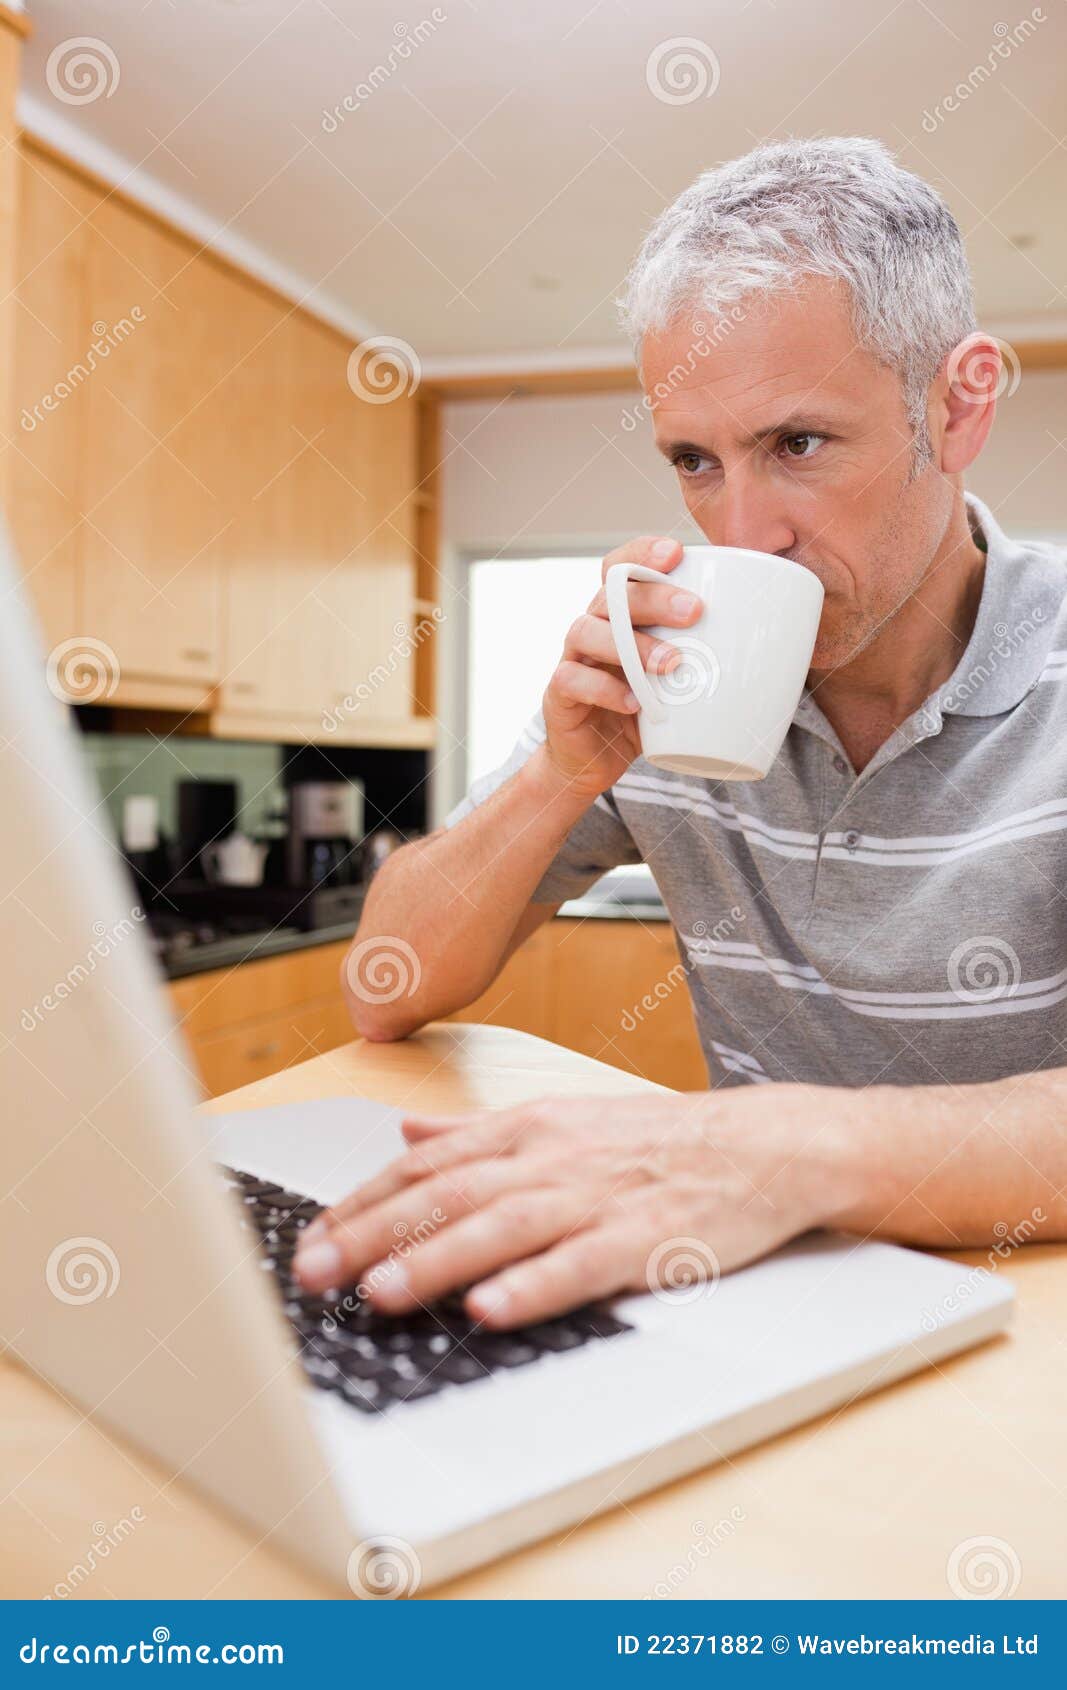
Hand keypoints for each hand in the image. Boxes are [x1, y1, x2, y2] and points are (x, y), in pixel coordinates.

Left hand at [293, 1090, 849, 1327]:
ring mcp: (597, 1197)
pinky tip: (492, 1308)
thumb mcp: (563, 1120)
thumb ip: (479, 1131)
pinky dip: (533, 1285)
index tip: (310, 1240)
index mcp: (528, 1129)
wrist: (764, 1145)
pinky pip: (579, 1264)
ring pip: (502, 1227)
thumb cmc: (658, 1140)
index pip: (426, 1165)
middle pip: (448, 1195)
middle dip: (373, 1235)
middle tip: (313, 1274)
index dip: (362, 1203)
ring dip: (436, 1259)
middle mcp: (552, 1158)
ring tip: (380, 1291)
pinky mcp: (643, 1239)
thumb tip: (406, 1131)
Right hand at [539, 535, 702, 798]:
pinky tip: (634, 703)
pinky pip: (572, 680)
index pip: (622, 565)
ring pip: (587, 631)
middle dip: (655, 596)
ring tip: (671, 663)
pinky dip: (604, 689)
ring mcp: (572, 658)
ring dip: (632, 644)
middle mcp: (593, 625)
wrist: (592, 760)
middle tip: (695, 611)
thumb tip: (786, 644)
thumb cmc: (645, 711)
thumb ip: (712, 657)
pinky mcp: (559, 695)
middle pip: (613, 593)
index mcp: (621, 613)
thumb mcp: (681, 680)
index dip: (644, 552)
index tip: (678, 553)